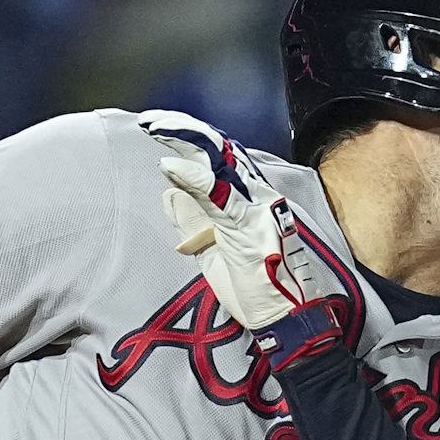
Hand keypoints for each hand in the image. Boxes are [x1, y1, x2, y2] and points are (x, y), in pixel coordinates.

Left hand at [152, 135, 310, 331]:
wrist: (287, 319)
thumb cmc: (256, 288)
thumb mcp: (213, 252)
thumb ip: (192, 222)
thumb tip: (169, 193)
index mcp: (249, 200)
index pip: (218, 159)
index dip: (189, 139)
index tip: (160, 127)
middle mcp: (257, 197)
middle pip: (219, 151)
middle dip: (184, 130)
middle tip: (151, 120)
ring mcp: (257, 209)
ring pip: (220, 163)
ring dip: (185, 142)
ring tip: (156, 128)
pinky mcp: (253, 226)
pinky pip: (221, 196)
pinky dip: (194, 178)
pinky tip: (171, 166)